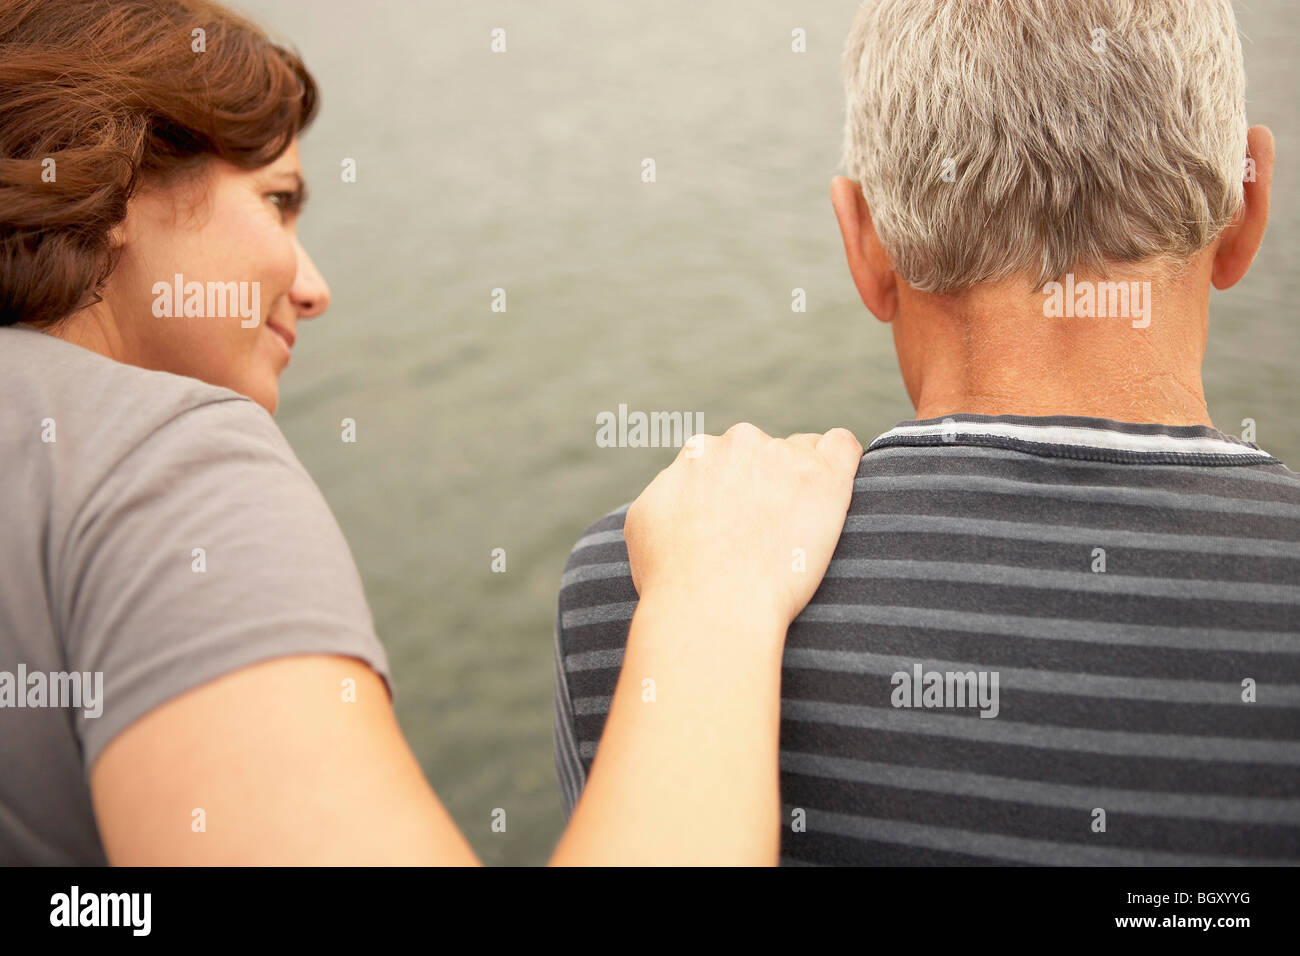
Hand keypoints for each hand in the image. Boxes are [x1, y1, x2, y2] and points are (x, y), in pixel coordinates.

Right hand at [623, 423, 862, 626]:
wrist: (712, 605)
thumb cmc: (672, 578)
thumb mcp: (644, 523)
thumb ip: (668, 493)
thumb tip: (682, 492)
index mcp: (698, 452)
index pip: (728, 456)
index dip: (737, 490)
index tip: (742, 523)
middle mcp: (739, 443)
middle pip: (765, 453)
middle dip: (769, 484)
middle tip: (767, 535)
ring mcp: (784, 456)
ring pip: (805, 453)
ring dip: (802, 484)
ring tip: (797, 534)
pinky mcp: (824, 477)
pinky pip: (843, 446)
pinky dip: (842, 464)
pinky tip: (834, 497)